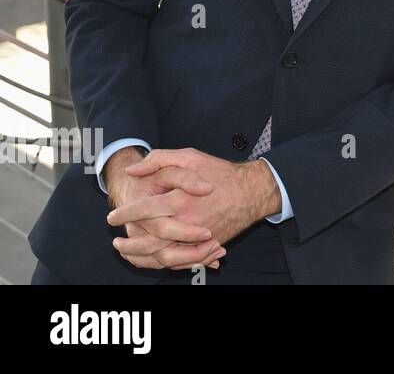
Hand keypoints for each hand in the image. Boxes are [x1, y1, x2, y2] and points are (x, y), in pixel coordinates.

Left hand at [107, 148, 281, 269]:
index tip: (112, 217)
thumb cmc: (221, 172)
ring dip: (142, 259)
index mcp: (181, 200)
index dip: (124, 214)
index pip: (144, 211)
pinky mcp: (207, 245)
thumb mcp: (190, 156)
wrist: (253, 191)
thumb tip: (133, 171)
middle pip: (150, 242)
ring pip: (163, 257)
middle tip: (117, 243)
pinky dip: (163, 264)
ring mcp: (199, 237)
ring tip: (129, 254)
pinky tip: (151, 259)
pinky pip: (181, 261)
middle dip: (129, 245)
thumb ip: (159, 159)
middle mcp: (188, 222)